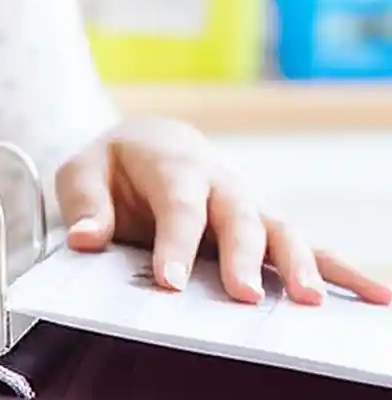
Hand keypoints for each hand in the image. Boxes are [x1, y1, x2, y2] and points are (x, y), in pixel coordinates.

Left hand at [55, 117, 391, 305]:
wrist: (148, 142)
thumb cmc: (112, 164)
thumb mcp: (81, 173)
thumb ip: (85, 204)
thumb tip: (85, 238)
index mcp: (173, 163)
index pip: (177, 205)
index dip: (174, 243)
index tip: (169, 282)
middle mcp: (220, 181)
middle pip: (237, 217)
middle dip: (242, 257)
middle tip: (243, 296)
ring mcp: (248, 203)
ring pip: (281, 230)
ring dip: (299, 264)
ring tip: (312, 301)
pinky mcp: (264, 224)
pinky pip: (306, 245)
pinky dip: (340, 267)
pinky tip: (374, 294)